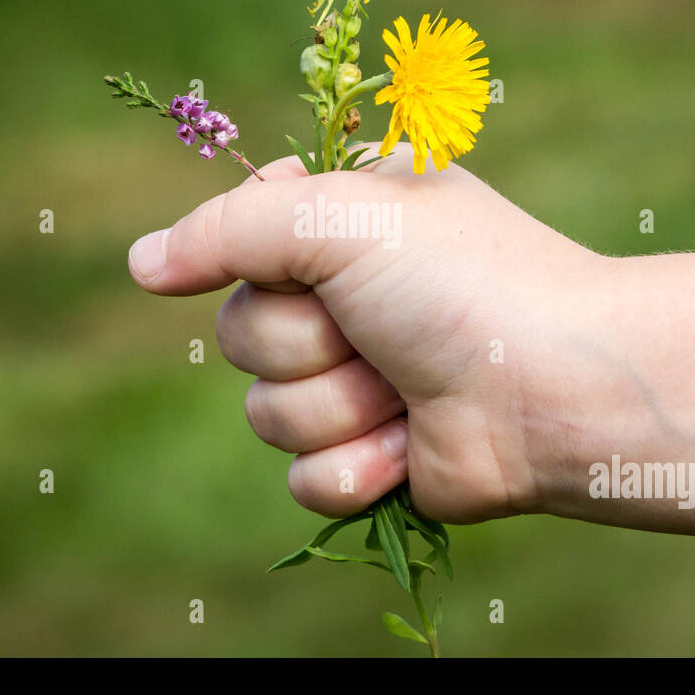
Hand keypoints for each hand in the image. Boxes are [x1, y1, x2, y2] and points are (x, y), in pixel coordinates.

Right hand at [128, 147, 603, 523]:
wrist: (555, 390)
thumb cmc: (462, 283)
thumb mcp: (341, 216)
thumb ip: (228, 230)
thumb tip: (139, 265)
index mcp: (344, 224)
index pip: (238, 236)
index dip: (264, 258)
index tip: (320, 260)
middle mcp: (346, 298)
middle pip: (239, 335)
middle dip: (308, 344)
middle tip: (380, 330)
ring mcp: (358, 379)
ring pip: (266, 414)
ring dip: (339, 406)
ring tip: (408, 388)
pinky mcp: (372, 455)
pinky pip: (303, 478)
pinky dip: (358, 466)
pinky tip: (413, 445)